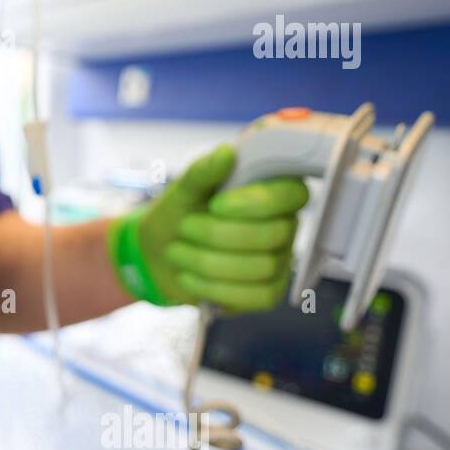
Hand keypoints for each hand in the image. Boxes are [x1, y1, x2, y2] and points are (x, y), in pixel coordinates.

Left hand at [106, 145, 308, 312]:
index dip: (257, 202)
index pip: (292, 194)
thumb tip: (227, 153)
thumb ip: (204, 170)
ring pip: (261, 267)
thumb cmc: (178, 214)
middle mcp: (284, 226)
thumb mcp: (183, 189)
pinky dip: (212, 286)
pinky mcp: (267, 292)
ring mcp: (279, 261)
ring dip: (207, 261)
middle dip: (217, 233)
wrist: (156, 254)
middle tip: (184, 227)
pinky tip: (188, 276)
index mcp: (272, 192)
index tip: (216, 204)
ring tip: (177, 251)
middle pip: (273, 234)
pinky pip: (255, 296)